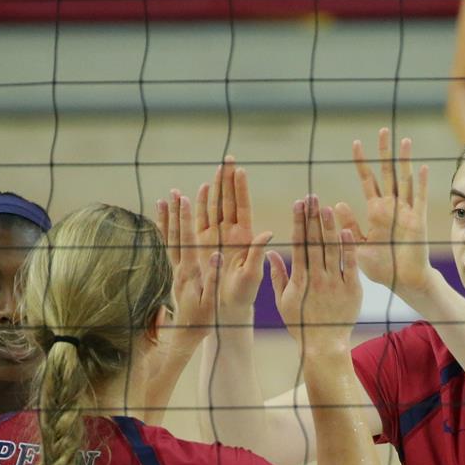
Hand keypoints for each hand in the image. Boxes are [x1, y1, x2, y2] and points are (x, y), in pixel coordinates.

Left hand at [159, 187, 212, 337]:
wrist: (185, 334)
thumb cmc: (202, 320)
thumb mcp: (210, 301)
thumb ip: (214, 277)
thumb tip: (217, 253)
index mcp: (190, 272)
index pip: (187, 240)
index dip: (185, 220)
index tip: (185, 200)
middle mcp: (179, 268)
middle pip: (176, 235)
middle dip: (175, 212)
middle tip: (174, 192)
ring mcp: (174, 270)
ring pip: (169, 239)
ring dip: (167, 218)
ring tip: (164, 198)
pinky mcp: (173, 273)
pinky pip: (167, 248)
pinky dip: (164, 232)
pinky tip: (161, 220)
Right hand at [161, 158, 272, 333]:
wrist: (225, 307)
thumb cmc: (243, 294)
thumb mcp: (252, 274)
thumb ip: (258, 253)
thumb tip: (269, 233)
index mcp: (244, 237)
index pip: (242, 207)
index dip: (240, 189)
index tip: (240, 170)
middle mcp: (229, 233)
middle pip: (228, 201)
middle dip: (227, 180)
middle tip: (228, 158)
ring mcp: (215, 236)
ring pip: (213, 207)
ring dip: (213, 189)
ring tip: (214, 170)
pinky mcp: (201, 243)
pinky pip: (196, 220)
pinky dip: (195, 206)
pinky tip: (195, 192)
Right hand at [268, 196, 361, 354]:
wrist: (324, 346)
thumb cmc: (301, 324)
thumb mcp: (283, 301)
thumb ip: (278, 276)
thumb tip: (270, 253)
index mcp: (299, 279)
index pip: (298, 244)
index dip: (298, 222)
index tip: (298, 204)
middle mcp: (317, 278)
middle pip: (314, 242)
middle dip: (312, 218)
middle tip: (312, 196)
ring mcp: (335, 283)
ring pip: (331, 250)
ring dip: (329, 228)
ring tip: (326, 207)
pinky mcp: (352, 290)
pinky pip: (350, 266)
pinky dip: (348, 249)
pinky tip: (346, 231)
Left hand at [337, 128, 430, 295]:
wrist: (402, 281)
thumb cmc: (381, 267)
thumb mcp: (357, 245)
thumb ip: (348, 225)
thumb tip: (337, 203)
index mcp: (375, 211)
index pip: (367, 180)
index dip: (362, 162)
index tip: (356, 143)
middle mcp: (391, 207)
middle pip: (387, 173)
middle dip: (384, 152)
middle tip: (382, 130)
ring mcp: (406, 211)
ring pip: (405, 180)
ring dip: (404, 160)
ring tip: (404, 140)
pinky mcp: (418, 221)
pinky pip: (420, 199)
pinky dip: (421, 183)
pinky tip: (421, 167)